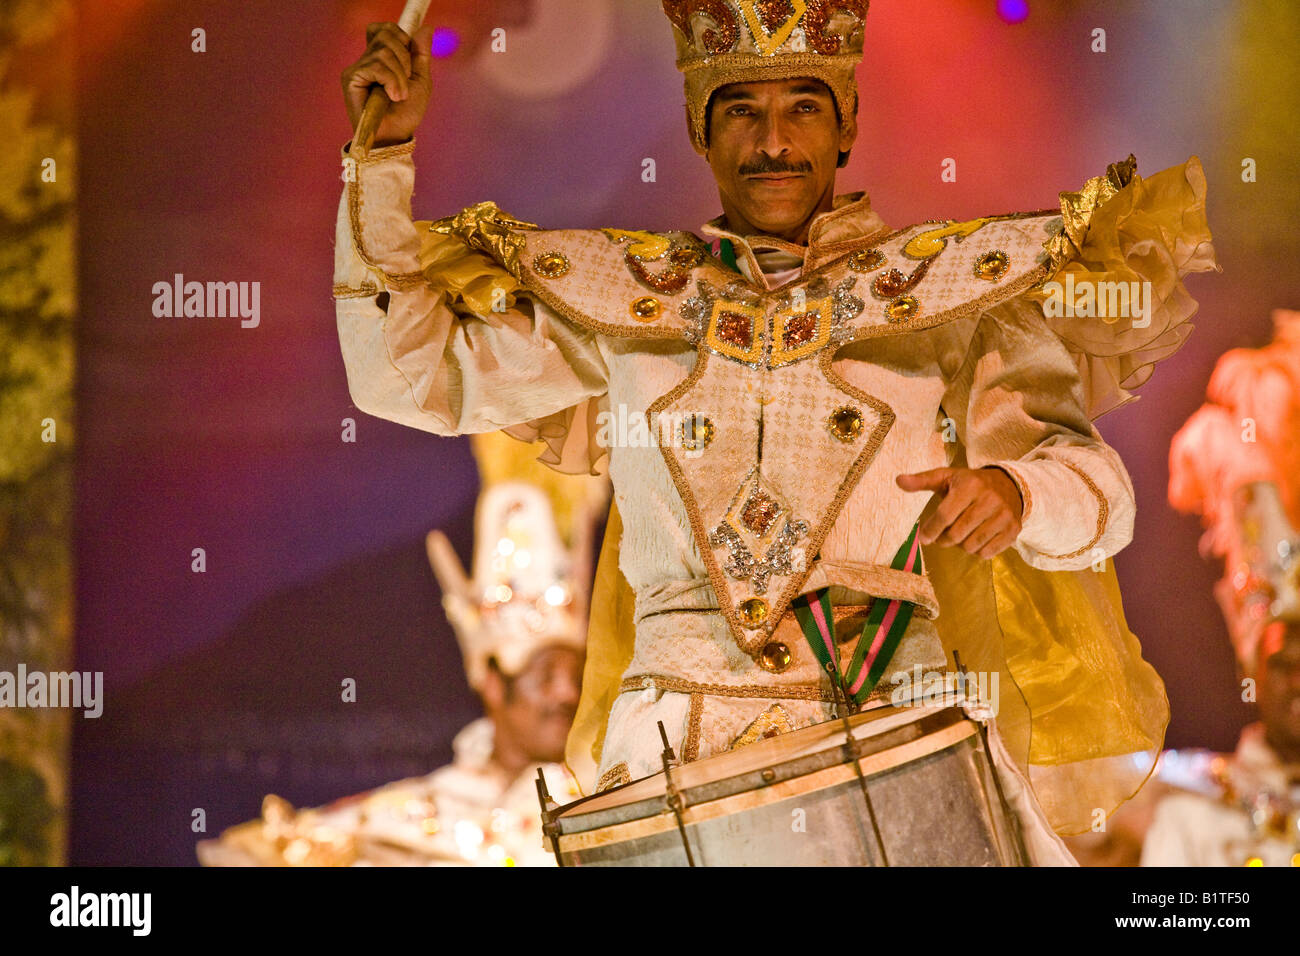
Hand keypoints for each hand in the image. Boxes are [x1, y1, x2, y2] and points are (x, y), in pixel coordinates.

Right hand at [341, 22, 434, 147]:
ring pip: (383, 52)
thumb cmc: (406, 112)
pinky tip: (393, 96)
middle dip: (404, 58)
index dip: (400, 37)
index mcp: (381, 57)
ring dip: (399, 76)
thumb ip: (421, 54)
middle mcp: (367, 59)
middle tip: (406, 82)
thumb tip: (426, 28)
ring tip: (400, 95)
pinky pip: (375, 66)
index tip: (409, 63)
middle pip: (386, 34)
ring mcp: (358, 68)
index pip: (384, 28)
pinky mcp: (351, 78)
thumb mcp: (420, 79)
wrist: (396, 136)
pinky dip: (391, 81)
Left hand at [896, 466, 1023, 558]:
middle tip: (942, 536)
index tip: (923, 538)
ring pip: (971, 546)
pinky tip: (976, 537)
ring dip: (961, 545)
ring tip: (961, 533)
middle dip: (944, 539)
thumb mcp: (947, 477)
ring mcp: (1004, 516)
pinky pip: (987, 553)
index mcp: (970, 485)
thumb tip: (898, 480)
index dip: (930, 530)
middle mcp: (990, 500)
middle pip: (956, 534)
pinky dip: (977, 551)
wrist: (1010, 485)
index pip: (944, 516)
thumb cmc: (970, 483)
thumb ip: (922, 480)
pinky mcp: (1013, 530)